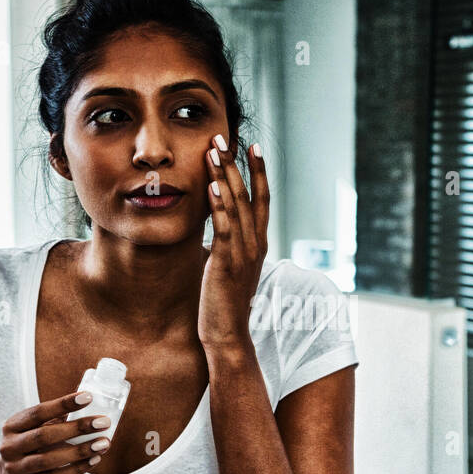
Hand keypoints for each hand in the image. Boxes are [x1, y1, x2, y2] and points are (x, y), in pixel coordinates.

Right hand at [0, 390, 111, 473]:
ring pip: (50, 459)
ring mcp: (15, 467)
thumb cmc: (31, 448)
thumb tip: (88, 405)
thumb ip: (56, 419)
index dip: (63, 404)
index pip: (38, 412)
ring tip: (103, 444)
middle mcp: (9, 446)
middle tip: (103, 423)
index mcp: (12, 426)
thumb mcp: (36, 430)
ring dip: (80, 451)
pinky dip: (77, 468)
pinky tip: (94, 460)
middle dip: (77, 428)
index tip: (88, 397)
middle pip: (45, 435)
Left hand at [199, 135, 268, 353]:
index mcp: (258, 243)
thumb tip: (214, 233)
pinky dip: (218, 205)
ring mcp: (242, 253)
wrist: (227, 335)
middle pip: (250, 195)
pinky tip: (210, 186)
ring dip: (224, 176)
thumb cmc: (223, 304)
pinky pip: (223, 228)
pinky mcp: (226, 263)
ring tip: (213, 151)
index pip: (263, 200)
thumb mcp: (229, 268)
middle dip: (236, 164)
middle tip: (224, 138)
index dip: (258, 172)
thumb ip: (226, 247)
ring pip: (236, 206)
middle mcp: (255, 244)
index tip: (253, 147)